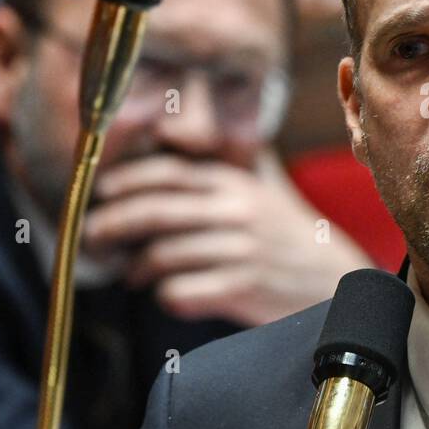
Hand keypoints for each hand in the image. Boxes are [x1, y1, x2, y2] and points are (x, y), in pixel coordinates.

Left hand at [84, 152, 373, 327]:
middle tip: (94, 237)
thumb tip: (177, 132)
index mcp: (236, 184)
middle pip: (156, 212)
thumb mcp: (266, 188)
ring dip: (137, 268)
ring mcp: (241, 252)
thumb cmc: (289, 235)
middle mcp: (238, 212)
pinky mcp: (242, 289)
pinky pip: (180, 294)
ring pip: (163, 256)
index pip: (170, 172)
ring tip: (132, 273)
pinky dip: (165, 296)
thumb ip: (230, 163)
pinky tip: (168, 294)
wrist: (334, 282)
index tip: (102, 191)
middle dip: (113, 224)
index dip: (128, 180)